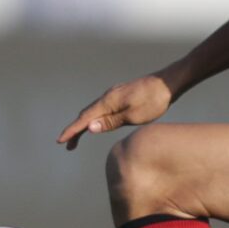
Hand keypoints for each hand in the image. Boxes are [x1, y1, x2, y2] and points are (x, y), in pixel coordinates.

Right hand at [57, 72, 176, 148]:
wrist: (168, 82)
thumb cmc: (153, 101)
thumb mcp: (133, 116)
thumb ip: (111, 122)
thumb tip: (89, 128)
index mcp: (108, 102)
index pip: (84, 119)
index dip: (71, 131)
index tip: (60, 141)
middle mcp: (107, 96)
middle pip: (86, 114)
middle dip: (75, 130)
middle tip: (68, 145)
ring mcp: (114, 94)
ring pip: (94, 110)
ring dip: (85, 123)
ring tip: (79, 136)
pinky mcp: (122, 94)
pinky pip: (103, 107)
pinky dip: (95, 116)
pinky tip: (99, 121)